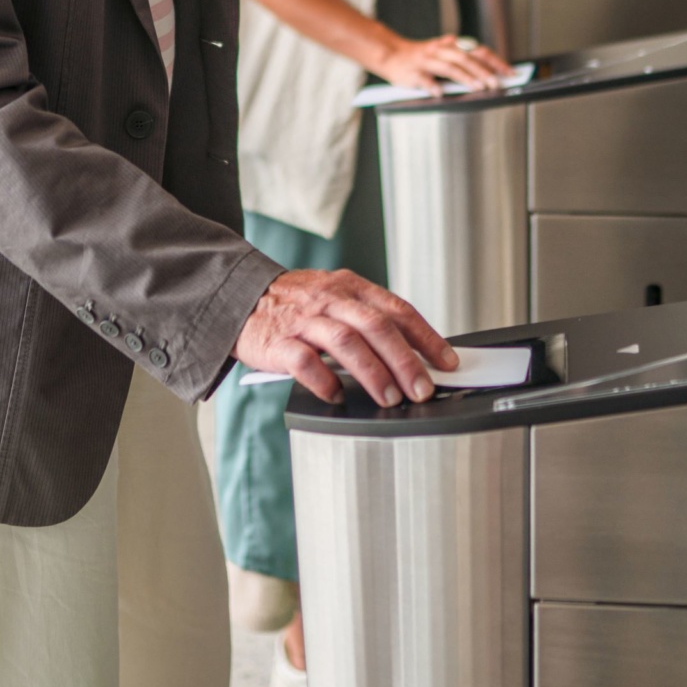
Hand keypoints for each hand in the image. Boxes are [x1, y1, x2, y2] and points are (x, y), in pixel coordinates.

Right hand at [233, 269, 456, 407]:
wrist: (239, 297)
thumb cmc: (295, 305)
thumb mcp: (335, 298)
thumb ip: (367, 320)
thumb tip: (412, 356)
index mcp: (350, 287)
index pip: (397, 310)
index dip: (426, 336)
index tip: (447, 362)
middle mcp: (329, 299)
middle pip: (376, 327)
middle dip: (405, 361)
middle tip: (423, 389)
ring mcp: (303, 320)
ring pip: (346, 343)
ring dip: (373, 373)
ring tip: (390, 399)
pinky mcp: (277, 341)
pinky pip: (304, 362)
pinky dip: (324, 382)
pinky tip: (337, 397)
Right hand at [372, 31, 511, 92]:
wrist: (390, 53)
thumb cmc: (420, 57)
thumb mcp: (443, 51)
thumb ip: (463, 55)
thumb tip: (489, 63)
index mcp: (450, 46)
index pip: (477, 52)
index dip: (494, 61)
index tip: (509, 73)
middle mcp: (440, 51)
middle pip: (465, 59)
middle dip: (482, 71)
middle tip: (496, 83)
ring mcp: (426, 61)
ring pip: (448, 67)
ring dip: (464, 77)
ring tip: (478, 88)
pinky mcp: (412, 72)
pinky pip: (423, 79)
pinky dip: (431, 85)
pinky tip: (439, 93)